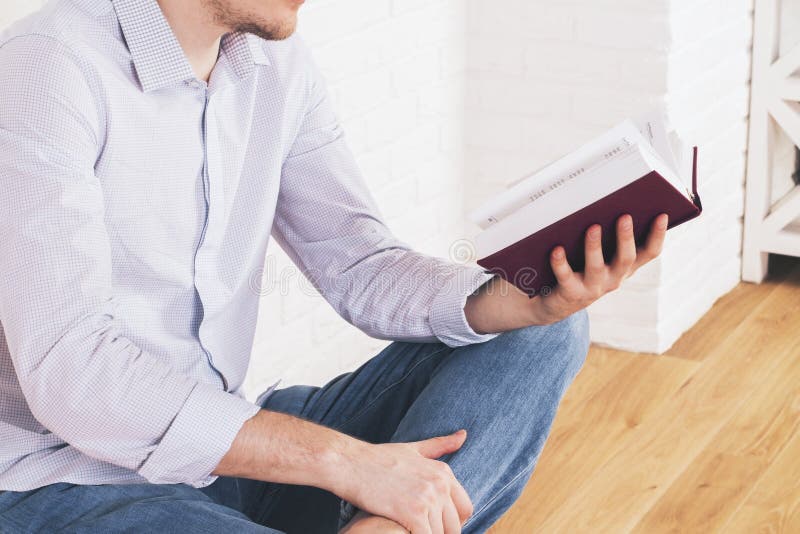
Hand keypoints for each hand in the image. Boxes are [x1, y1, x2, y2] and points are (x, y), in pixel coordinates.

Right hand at [335, 429, 472, 533]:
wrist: (350, 463)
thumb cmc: (378, 458)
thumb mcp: (413, 448)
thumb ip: (440, 445)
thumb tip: (464, 435)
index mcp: (443, 472)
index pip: (465, 508)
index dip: (454, 522)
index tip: (437, 525)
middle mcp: (440, 485)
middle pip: (455, 526)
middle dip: (441, 533)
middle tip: (422, 530)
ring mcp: (427, 499)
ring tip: (411, 532)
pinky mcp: (412, 514)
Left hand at [529, 213, 667, 324]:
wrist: (557, 304)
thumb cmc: (580, 270)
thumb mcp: (600, 256)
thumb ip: (608, 238)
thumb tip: (610, 205)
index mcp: (624, 267)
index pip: (649, 253)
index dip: (657, 236)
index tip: (662, 215)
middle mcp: (613, 279)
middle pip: (625, 259)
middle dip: (626, 238)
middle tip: (625, 216)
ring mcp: (593, 288)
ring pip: (596, 267)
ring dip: (594, 247)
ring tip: (593, 227)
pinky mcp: (571, 293)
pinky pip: (565, 277)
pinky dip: (560, 262)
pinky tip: (556, 249)